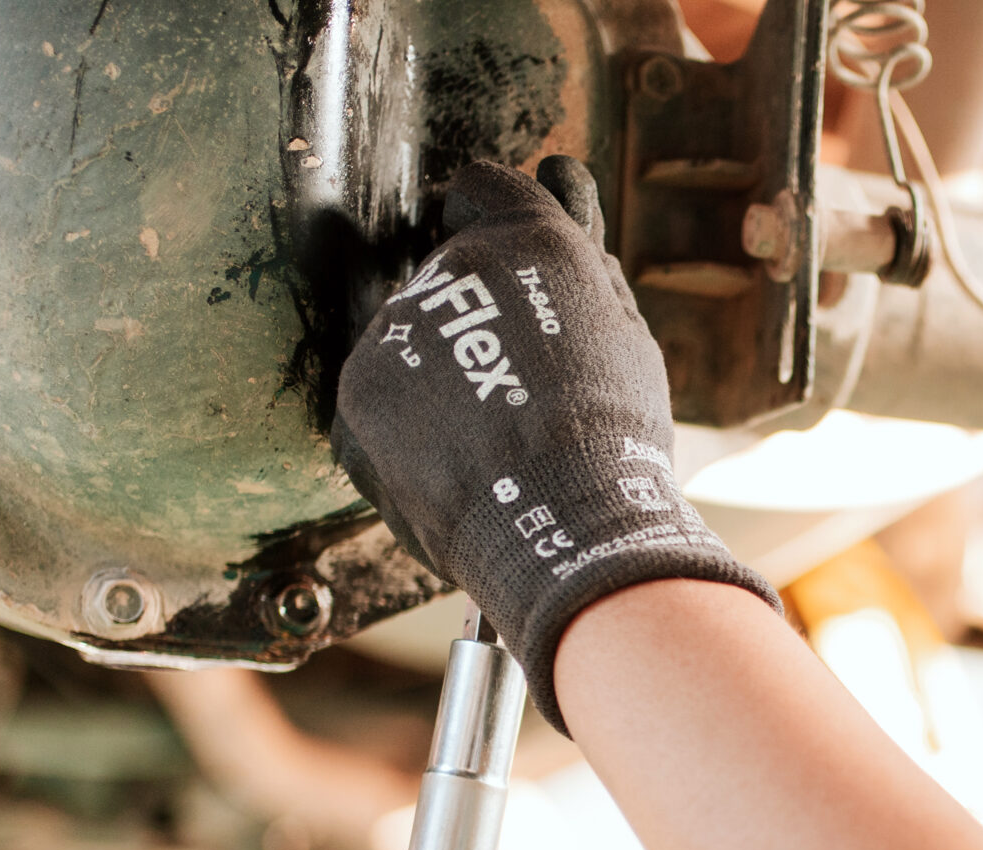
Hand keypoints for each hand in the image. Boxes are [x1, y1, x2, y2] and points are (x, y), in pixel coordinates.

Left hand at [331, 156, 778, 731]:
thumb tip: (559, 199)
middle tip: (521, 382)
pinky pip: (380, 393)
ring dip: (441, 370)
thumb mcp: (626, 338)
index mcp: (527, 241)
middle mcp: (450, 267)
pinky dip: (408, 423)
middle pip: (448, 270)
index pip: (482, 188)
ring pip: (413, 334)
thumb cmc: (614, 440)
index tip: (506, 260)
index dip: (496, 222)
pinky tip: (458, 460)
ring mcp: (394, 329)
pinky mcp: (356, 391)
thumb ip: (583, 270)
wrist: (563, 529)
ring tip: (494, 438)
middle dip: (475, 312)